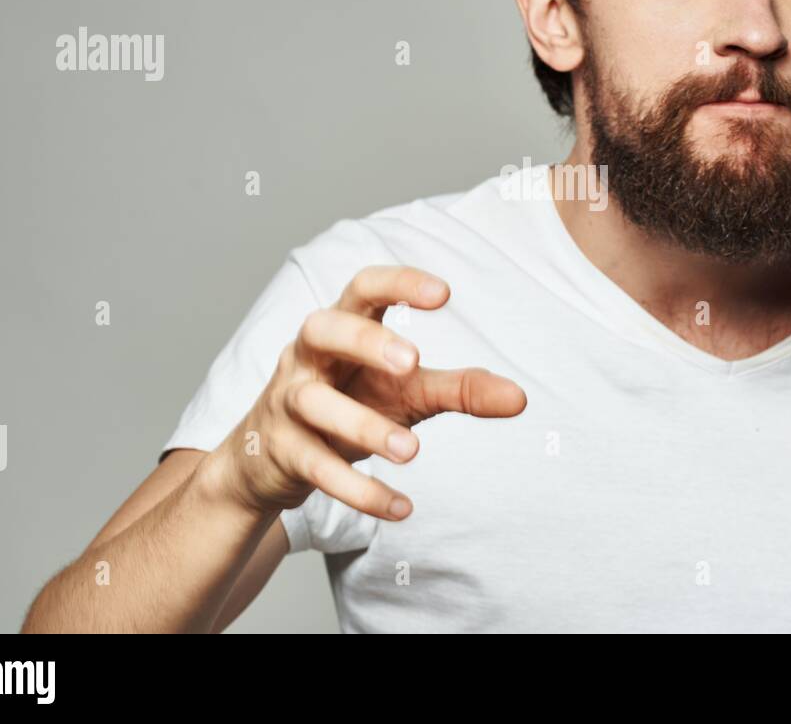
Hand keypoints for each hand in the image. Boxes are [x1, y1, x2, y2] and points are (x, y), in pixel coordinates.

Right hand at [207, 265, 526, 520]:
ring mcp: (288, 402)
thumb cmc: (350, 402)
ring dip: (363, 426)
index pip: (362, 288)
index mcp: (342, 327)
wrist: (270, 458)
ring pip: (314, 404)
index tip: (444, 293)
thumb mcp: (407, 392)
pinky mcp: (282, 452)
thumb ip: (461, 389)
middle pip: (323, 329)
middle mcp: (308, 356)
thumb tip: (520, 399)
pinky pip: (316, 468)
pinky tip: (401, 507)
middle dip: (366, 342)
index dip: (398, 284)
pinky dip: (358, 490)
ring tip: (412, 452)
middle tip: (412, 361)